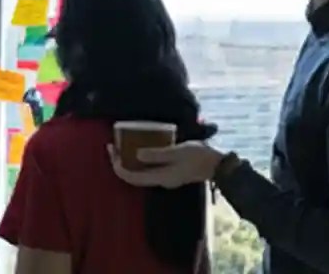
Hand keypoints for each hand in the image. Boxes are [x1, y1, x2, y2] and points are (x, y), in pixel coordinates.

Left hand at [107, 141, 223, 188]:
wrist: (216, 165)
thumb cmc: (198, 156)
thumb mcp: (177, 151)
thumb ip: (157, 154)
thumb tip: (136, 154)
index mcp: (160, 177)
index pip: (132, 177)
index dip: (118, 166)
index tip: (112, 151)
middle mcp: (160, 181)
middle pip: (133, 177)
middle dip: (120, 163)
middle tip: (112, 147)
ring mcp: (165, 179)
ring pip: (140, 174)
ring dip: (129, 163)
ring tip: (122, 148)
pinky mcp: (169, 174)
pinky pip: (148, 170)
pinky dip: (139, 162)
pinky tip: (139, 150)